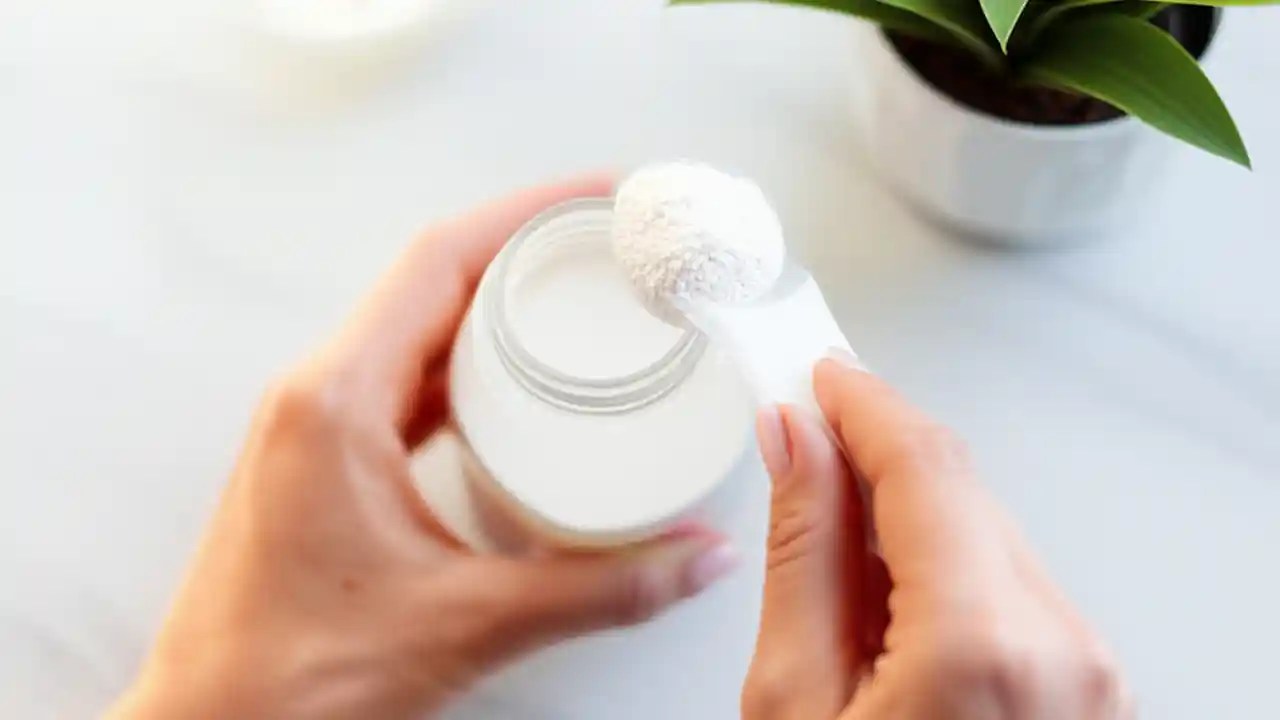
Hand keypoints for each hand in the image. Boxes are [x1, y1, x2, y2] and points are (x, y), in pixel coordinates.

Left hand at [107, 176, 737, 719]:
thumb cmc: (289, 680)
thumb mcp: (468, 623)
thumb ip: (600, 591)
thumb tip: (695, 557)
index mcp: (335, 402)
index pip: (440, 262)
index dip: (526, 213)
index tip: (595, 196)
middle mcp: (318, 396)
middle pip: (434, 282)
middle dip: (527, 250)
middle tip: (606, 245)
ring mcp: (318, 426)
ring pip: (420, 329)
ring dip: (498, 306)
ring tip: (578, 300)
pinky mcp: (329, 460)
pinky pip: (409, 382)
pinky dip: (471, 366)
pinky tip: (522, 388)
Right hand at [743, 354, 1129, 719]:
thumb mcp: (795, 700)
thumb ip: (801, 557)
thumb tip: (796, 446)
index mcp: (978, 644)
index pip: (920, 465)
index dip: (861, 405)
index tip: (819, 376)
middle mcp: (1057, 646)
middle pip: (957, 493)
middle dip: (874, 459)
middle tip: (805, 440)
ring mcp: (1086, 667)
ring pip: (983, 536)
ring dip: (905, 520)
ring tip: (833, 562)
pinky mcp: (1089, 683)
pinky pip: (1009, 588)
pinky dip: (943, 575)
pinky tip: (886, 609)